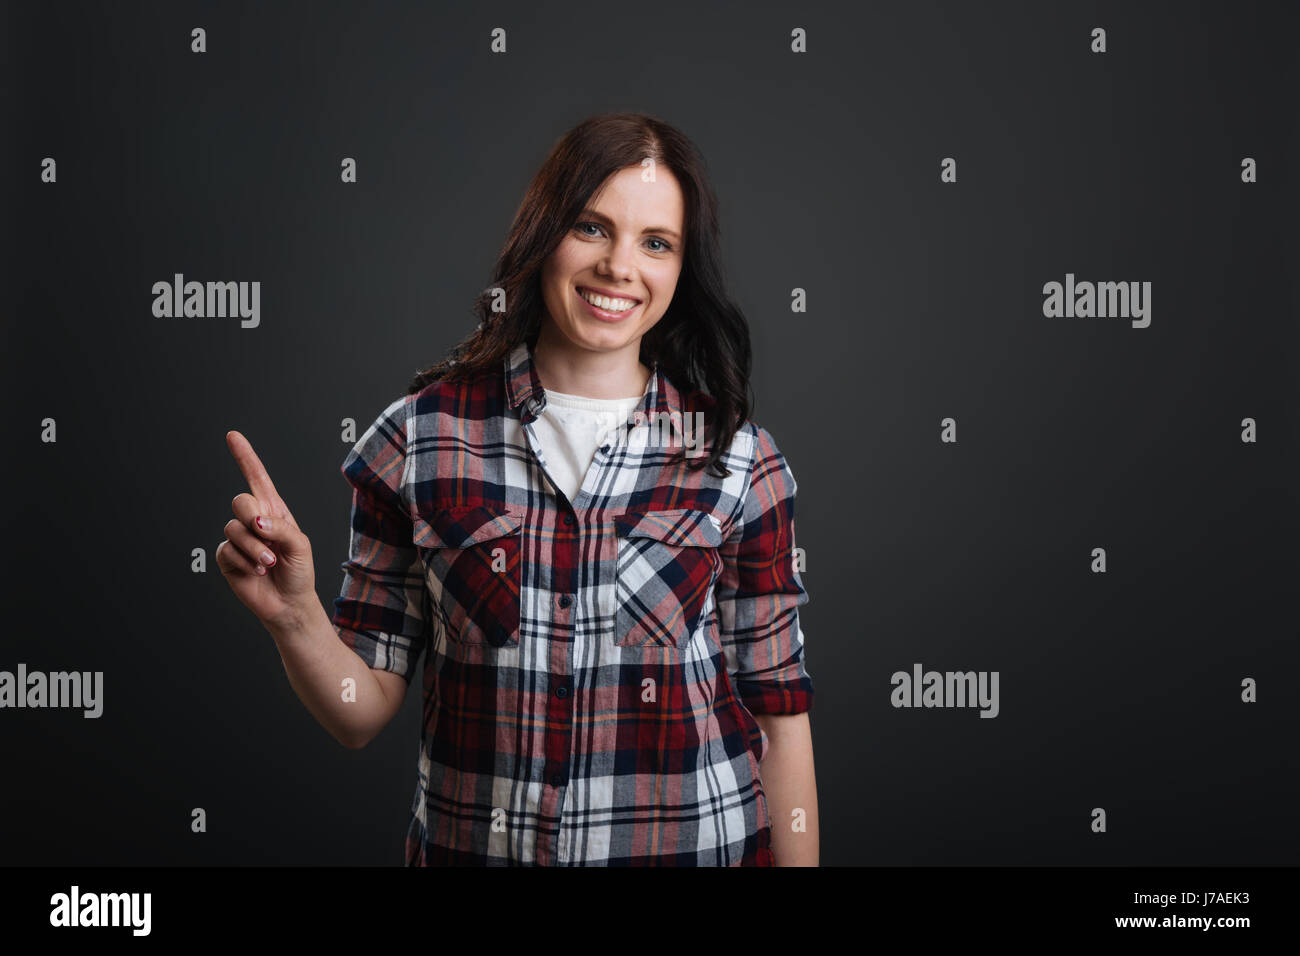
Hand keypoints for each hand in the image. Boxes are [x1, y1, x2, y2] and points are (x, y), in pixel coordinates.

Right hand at [216, 430, 316, 630]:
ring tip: (269, 563)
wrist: (289, 602)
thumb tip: (256, 521)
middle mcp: (254, 520)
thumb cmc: (299, 570)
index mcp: (273, 510)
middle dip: (253, 518)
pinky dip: (245, 562)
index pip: (257, 478)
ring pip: (234, 528)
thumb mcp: (300, 545)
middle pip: (240, 502)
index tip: (233, 435)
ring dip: (255, 549)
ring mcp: (238, 538)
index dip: (245, 456)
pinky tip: (256, 572)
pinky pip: (227, 550)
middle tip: (268, 536)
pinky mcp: (227, 557)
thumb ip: (280, 528)